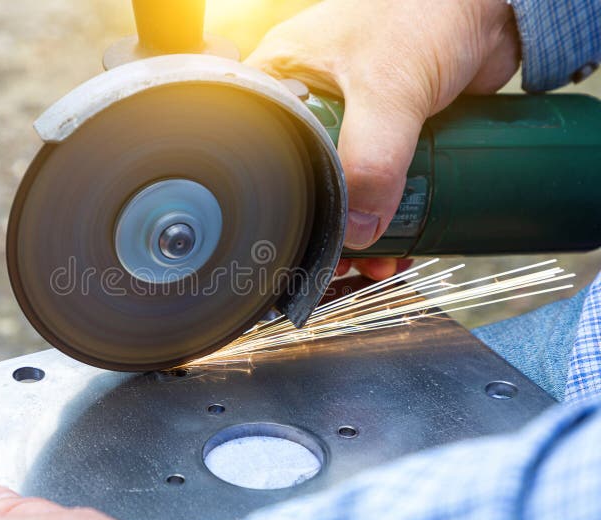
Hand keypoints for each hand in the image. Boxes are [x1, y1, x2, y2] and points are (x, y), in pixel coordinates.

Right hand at [246, 0, 519, 278]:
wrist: (494, 4)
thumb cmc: (427, 9)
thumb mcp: (389, 84)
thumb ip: (372, 155)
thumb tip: (359, 226)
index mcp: (282, 77)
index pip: (257, 149)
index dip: (271, 197)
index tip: (291, 238)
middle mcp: (310, 99)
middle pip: (301, 178)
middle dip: (323, 224)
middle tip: (338, 260)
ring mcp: (351, 119)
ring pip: (342, 186)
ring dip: (360, 229)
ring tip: (378, 262)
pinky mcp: (388, 133)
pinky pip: (378, 184)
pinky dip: (387, 215)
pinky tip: (400, 240)